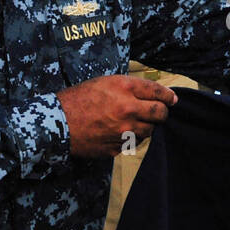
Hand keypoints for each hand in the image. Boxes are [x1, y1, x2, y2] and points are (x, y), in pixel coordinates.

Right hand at [56, 75, 178, 158]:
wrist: (57, 122)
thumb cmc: (79, 99)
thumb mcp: (104, 82)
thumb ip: (129, 86)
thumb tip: (152, 93)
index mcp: (124, 88)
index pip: (157, 92)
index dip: (168, 96)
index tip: (172, 100)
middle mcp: (128, 109)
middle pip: (160, 114)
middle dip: (162, 113)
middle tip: (159, 112)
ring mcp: (124, 131)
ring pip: (149, 131)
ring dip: (146, 126)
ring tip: (134, 121)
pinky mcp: (117, 147)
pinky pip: (133, 143)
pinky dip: (131, 137)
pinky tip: (119, 132)